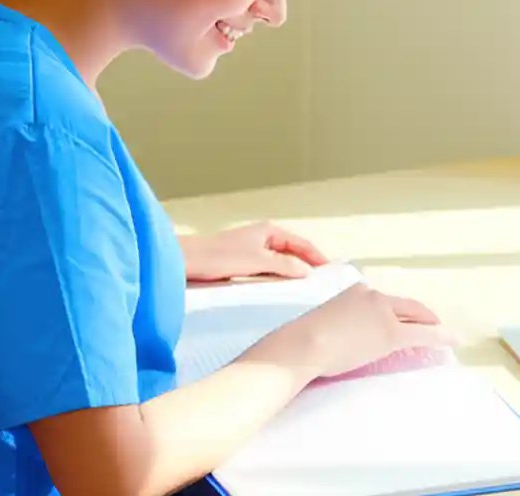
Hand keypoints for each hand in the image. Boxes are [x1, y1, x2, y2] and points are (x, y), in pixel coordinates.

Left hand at [179, 221, 328, 281]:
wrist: (187, 261)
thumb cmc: (220, 256)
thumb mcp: (257, 261)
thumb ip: (284, 266)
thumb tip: (307, 271)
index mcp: (269, 231)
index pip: (302, 244)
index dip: (318, 256)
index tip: (332, 270)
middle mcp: (263, 238)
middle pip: (293, 252)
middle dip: (308, 264)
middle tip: (324, 281)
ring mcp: (253, 250)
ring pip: (281, 262)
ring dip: (293, 272)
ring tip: (308, 287)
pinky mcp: (244, 263)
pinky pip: (269, 270)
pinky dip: (279, 277)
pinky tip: (283, 288)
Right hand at [253, 284, 457, 378]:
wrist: (303, 344)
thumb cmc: (303, 341)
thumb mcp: (322, 324)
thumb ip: (337, 325)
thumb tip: (337, 338)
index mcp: (355, 291)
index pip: (384, 302)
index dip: (398, 311)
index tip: (404, 319)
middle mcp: (372, 296)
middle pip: (405, 305)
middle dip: (422, 315)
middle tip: (434, 324)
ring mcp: (383, 313)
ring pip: (415, 318)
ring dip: (432, 327)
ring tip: (445, 335)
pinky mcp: (391, 333)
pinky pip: (422, 334)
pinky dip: (440, 336)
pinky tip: (452, 340)